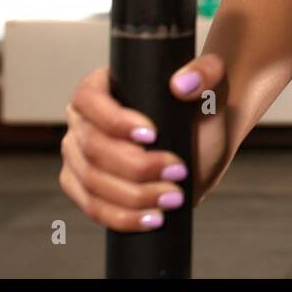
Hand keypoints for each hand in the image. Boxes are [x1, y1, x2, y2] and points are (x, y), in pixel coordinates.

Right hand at [59, 56, 225, 231]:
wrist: (204, 141)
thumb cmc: (202, 106)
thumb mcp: (212, 84)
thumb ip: (205, 73)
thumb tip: (181, 84)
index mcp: (100, 86)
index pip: (89, 99)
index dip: (114, 120)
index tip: (152, 134)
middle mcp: (82, 121)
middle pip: (92, 148)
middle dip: (137, 166)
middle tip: (178, 171)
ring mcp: (79, 156)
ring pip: (92, 182)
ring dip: (134, 195)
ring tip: (174, 197)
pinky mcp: (84, 187)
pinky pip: (93, 207)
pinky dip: (122, 216)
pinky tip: (152, 218)